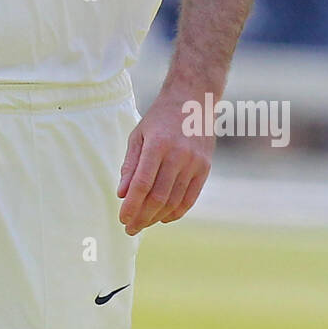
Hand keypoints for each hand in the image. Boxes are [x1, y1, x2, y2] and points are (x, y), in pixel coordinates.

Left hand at [117, 91, 213, 235]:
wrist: (193, 100)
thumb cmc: (159, 118)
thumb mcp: (138, 135)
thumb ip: (130, 165)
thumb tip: (122, 194)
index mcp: (158, 145)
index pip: (142, 184)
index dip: (132, 205)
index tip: (122, 218)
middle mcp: (178, 155)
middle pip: (158, 196)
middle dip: (142, 216)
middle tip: (130, 228)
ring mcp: (194, 162)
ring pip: (174, 201)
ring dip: (157, 217)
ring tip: (143, 224)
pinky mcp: (205, 168)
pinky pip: (190, 198)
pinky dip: (176, 212)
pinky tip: (163, 218)